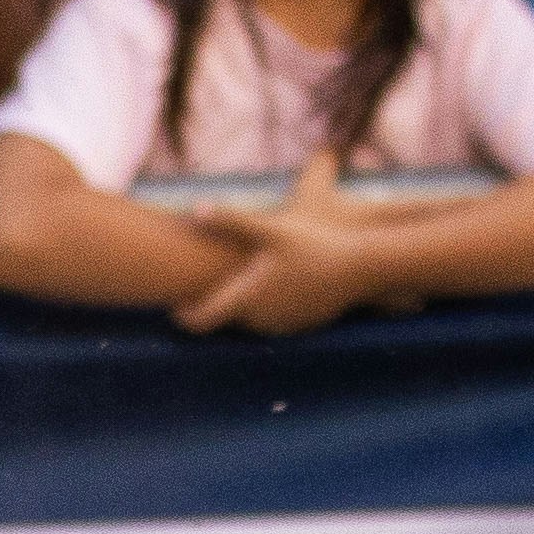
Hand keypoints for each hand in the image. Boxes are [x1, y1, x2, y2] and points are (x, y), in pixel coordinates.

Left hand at [179, 158, 395, 334]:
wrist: (360, 266)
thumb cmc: (314, 244)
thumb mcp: (271, 229)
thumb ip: (231, 221)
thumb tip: (195, 208)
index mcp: (247, 298)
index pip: (202, 320)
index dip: (184, 316)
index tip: (173, 308)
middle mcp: (261, 319)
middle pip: (225, 319)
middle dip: (212, 306)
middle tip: (195, 290)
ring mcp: (282, 325)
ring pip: (250, 321)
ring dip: (241, 308)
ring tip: (236, 287)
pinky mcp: (301, 325)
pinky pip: (273, 320)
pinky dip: (266, 309)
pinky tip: (269, 290)